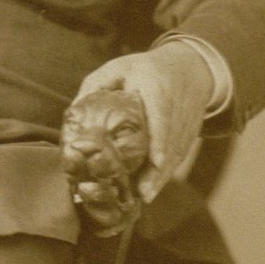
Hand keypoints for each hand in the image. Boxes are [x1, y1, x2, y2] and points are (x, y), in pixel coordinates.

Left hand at [72, 43, 212, 201]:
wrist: (188, 67)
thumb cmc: (144, 69)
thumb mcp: (117, 68)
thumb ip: (94, 87)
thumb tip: (72, 115)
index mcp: (157, 87)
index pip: (161, 114)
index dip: (160, 139)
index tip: (156, 161)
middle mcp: (176, 106)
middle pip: (170, 142)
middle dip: (158, 169)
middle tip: (143, 193)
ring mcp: (187, 122)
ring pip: (177, 153)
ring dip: (162, 176)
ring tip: (145, 195)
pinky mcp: (192, 133)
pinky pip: (180, 155)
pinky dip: (167, 172)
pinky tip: (152, 187)